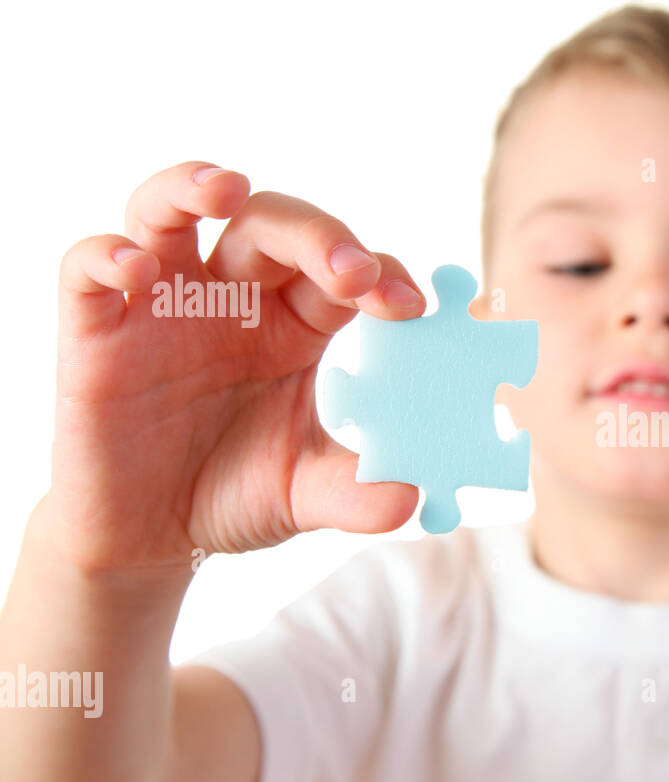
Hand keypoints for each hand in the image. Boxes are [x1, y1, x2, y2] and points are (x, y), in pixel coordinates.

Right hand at [48, 162, 423, 574]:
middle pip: (270, 226)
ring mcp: (161, 305)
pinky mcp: (96, 330)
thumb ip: (356, 492)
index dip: (380, 276)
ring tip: (227, 187)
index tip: (410, 307)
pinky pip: (86, 268)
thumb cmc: (233, 495)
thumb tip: (410, 500)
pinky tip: (137, 266)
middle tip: (353, 271)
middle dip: (316, 235)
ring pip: (169, 211)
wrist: (150, 538)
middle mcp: (232, 299)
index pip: (343, 272)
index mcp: (295, 325)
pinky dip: (106, 254)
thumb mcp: (304, 495)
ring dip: (193, 185)